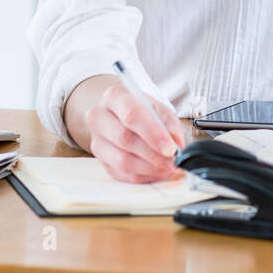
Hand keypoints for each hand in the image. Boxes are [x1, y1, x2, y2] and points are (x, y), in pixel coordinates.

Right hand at [68, 76, 189, 182]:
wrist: (119, 115)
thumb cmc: (141, 111)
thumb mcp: (159, 110)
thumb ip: (170, 126)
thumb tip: (176, 147)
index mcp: (115, 96)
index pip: (132, 115)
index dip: (153, 134)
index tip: (170, 148)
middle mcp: (99, 116)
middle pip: (124, 139)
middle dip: (153, 154)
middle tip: (173, 161)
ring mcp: (96, 140)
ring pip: (122, 160)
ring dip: (149, 168)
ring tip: (167, 167)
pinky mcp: (100, 160)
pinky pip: (122, 174)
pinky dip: (143, 176)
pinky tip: (156, 171)